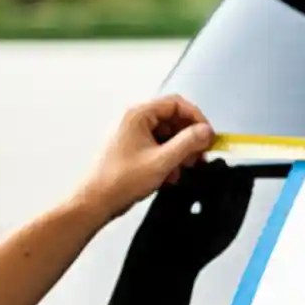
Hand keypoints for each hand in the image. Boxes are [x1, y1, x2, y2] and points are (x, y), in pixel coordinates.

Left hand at [75, 95, 214, 223]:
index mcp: (138, 116)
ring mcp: (133, 134)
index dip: (196, 118)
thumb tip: (207, 131)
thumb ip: (188, 143)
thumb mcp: (162, 161)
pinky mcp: (133, 148)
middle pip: (173, 118)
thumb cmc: (122, 180)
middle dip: (190, 137)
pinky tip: (171, 174)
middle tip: (200, 154)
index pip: (176, 104)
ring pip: (168, 133)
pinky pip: (159, 145)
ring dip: (181, 149)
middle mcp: (134, 120)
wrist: (96, 201)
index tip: (208, 136)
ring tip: (185, 167)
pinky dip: (170, 157)